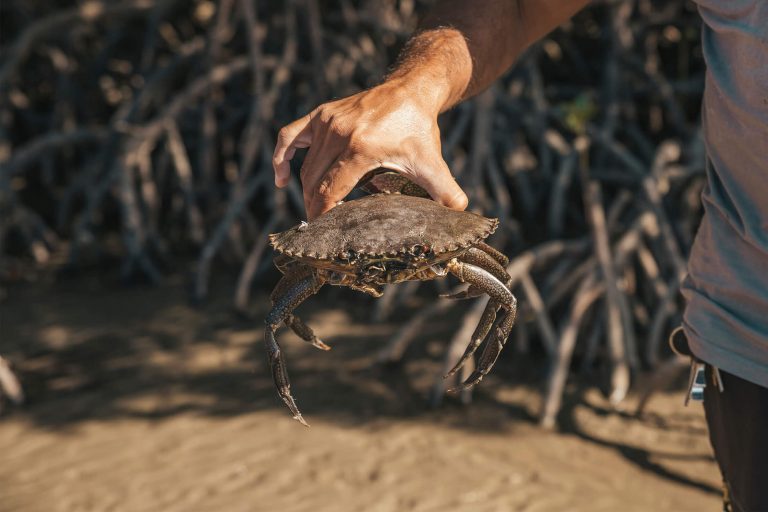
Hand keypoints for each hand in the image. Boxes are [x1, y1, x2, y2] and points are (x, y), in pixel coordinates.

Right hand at [272, 81, 467, 218]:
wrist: (411, 90)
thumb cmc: (419, 128)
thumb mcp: (432, 162)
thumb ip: (445, 191)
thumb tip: (458, 216)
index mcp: (360, 148)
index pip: (329, 191)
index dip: (322, 216)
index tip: (322, 235)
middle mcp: (338, 133)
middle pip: (313, 182)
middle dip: (313, 209)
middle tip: (320, 230)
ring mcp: (327, 122)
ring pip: (305, 165)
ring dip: (306, 190)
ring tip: (314, 212)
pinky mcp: (321, 114)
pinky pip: (290, 136)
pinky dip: (282, 157)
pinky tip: (281, 177)